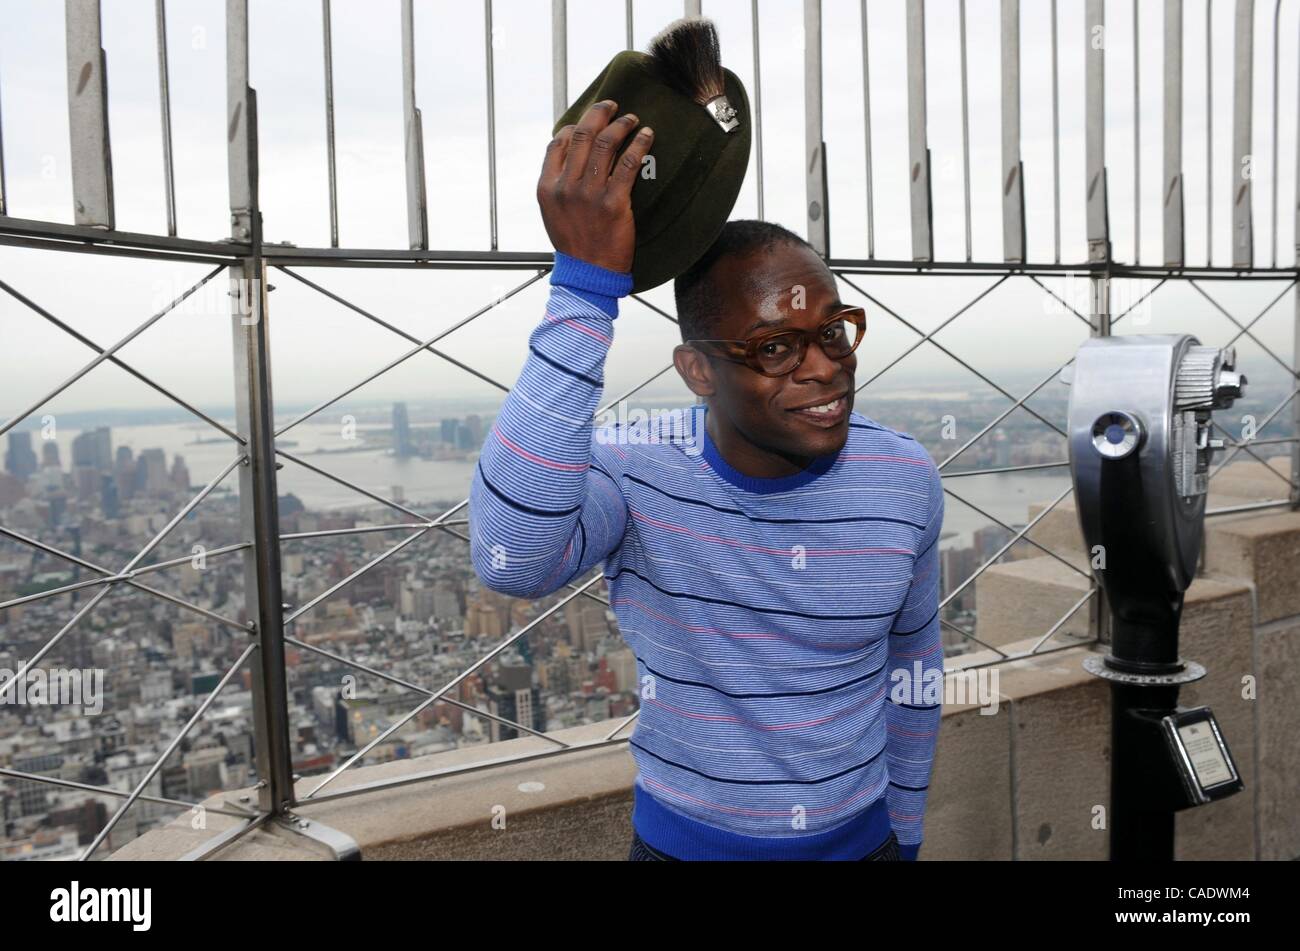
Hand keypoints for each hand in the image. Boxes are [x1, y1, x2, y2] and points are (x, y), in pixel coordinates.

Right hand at [537, 99, 653, 273]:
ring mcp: (589, 194)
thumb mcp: (553, 214)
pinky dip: (639, 145)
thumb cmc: (574, 244)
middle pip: (583, 135)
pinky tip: (647, 136)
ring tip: (632, 119)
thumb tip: (568, 157)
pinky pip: (628, 163)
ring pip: (606, 144)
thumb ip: (557, 185)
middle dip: (599, 113)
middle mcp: (566, 187)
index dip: (574, 125)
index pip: (557, 143)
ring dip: (622, 125)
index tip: (588, 120)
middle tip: (612, 105)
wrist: (589, 274)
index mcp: (547, 187)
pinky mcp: (614, 202)